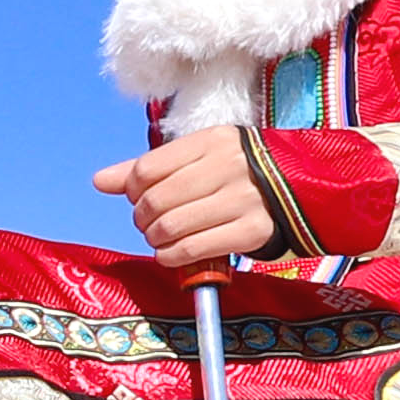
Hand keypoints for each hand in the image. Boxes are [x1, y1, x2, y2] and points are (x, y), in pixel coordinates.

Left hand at [93, 126, 282, 266]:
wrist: (300, 187)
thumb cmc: (237, 172)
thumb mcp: (198, 157)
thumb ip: (148, 168)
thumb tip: (100, 181)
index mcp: (211, 141)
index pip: (146, 170)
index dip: (133, 191)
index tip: (141, 199)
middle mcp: (228, 167)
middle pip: (155, 201)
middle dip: (143, 219)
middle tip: (151, 223)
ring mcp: (243, 199)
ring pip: (170, 227)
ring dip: (155, 239)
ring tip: (162, 238)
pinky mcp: (253, 231)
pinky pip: (192, 249)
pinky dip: (171, 257)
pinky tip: (172, 253)